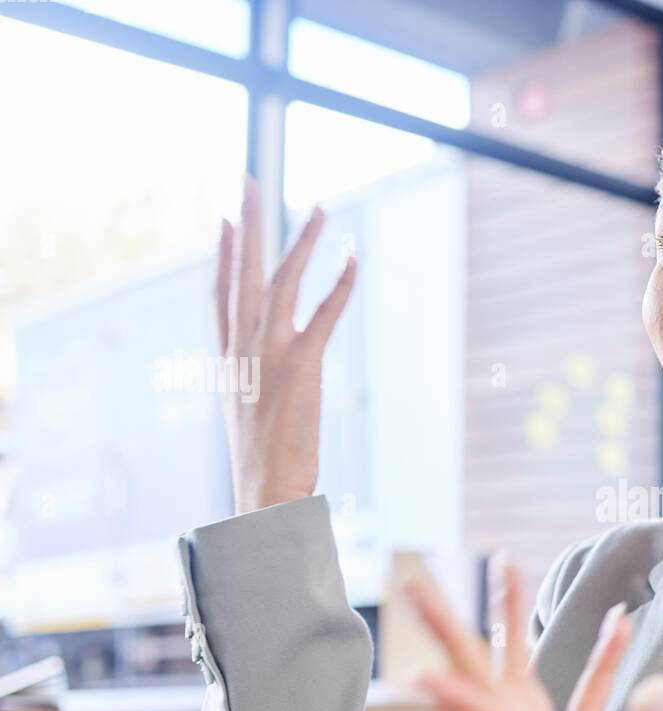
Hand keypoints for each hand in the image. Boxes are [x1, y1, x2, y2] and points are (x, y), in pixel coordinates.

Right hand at [215, 176, 356, 513]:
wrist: (265, 488)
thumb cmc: (261, 460)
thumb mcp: (247, 412)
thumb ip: (251, 382)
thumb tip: (260, 376)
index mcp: (228, 357)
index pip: (220, 294)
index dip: (222, 253)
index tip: (225, 219)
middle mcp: (243, 347)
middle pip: (241, 272)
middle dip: (247, 223)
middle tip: (247, 180)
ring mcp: (269, 353)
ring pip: (282, 281)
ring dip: (302, 241)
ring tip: (319, 208)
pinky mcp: (301, 364)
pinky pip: (324, 314)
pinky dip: (340, 286)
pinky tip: (352, 259)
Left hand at [402, 553, 662, 710]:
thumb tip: (650, 686)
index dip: (469, 704)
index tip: (421, 671)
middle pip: (496, 709)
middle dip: (456, 647)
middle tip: (415, 589)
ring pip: (527, 705)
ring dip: (511, 641)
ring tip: (503, 575)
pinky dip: (595, 672)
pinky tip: (620, 630)